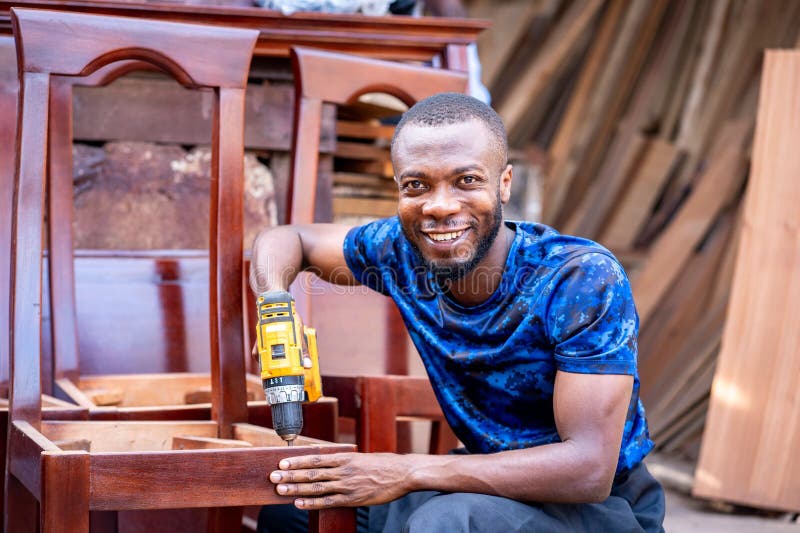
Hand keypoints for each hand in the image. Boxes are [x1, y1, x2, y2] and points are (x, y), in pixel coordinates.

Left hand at [269, 452, 414, 508]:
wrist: (403, 473)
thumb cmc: (384, 464)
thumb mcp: (362, 457)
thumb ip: (344, 461)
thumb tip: (328, 462)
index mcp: (345, 457)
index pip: (315, 459)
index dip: (297, 461)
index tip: (282, 462)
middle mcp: (343, 470)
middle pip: (312, 473)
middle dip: (290, 474)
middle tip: (273, 476)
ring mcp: (347, 485)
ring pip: (316, 487)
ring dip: (296, 488)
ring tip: (280, 489)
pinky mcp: (352, 498)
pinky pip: (328, 502)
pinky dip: (312, 502)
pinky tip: (299, 503)